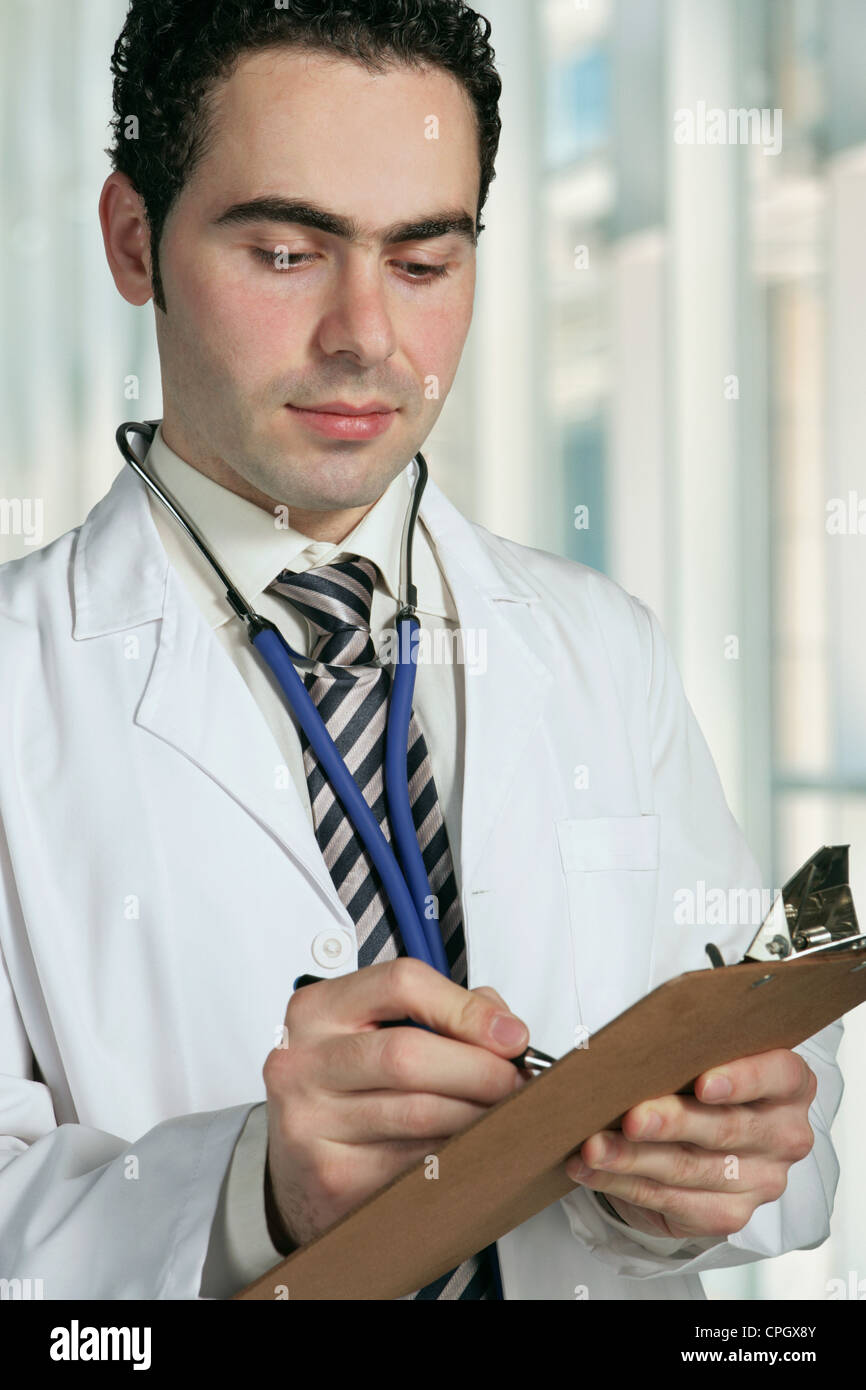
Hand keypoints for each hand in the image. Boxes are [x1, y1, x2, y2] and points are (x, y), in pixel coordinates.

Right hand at [263, 960, 528, 1248]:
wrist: (295, 1165)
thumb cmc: (347, 1087)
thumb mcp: (375, 1031)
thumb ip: (441, 1013)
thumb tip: (505, 1030)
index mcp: (316, 1009)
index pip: (400, 984)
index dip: (465, 1008)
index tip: (510, 1034)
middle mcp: (301, 1061)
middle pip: (409, 1054)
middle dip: (480, 1069)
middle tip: (515, 1082)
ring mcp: (310, 1121)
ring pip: (418, 1113)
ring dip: (477, 1115)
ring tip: (503, 1114)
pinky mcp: (331, 1176)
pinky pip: (414, 1162)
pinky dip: (456, 1153)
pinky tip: (471, 1147)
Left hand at [564, 1048, 816, 1238]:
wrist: (707, 1142)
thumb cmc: (700, 1081)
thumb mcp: (707, 1057)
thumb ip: (688, 1051)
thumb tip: (632, 1046)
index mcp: (790, 1086)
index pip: (778, 1075)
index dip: (742, 1079)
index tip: (702, 1082)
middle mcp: (784, 1136)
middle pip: (726, 1128)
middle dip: (672, 1122)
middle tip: (630, 1118)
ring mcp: (760, 1181)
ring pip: (689, 1168)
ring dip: (633, 1158)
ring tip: (594, 1147)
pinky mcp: (728, 1216)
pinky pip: (669, 1201)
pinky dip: (621, 1184)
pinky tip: (590, 1170)